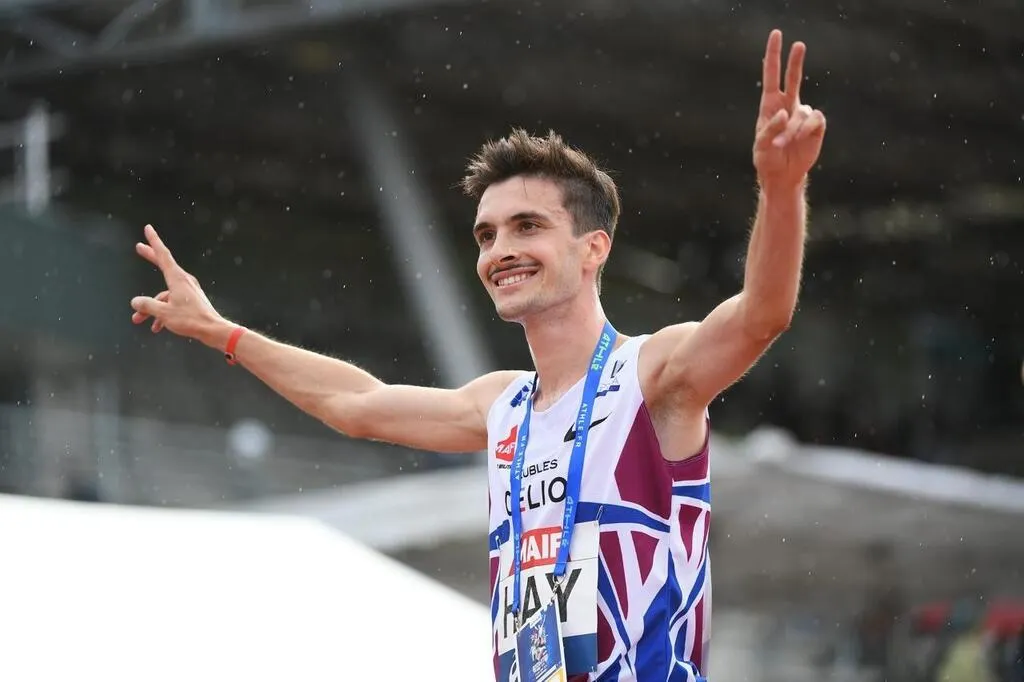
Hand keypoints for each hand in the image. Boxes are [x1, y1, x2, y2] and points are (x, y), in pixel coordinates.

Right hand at [130, 224, 227, 346]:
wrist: (213, 330)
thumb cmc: (190, 320)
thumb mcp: (163, 312)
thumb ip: (147, 305)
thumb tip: (136, 301)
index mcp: (177, 278)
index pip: (163, 254)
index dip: (154, 241)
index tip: (148, 229)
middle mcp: (183, 281)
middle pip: (163, 266)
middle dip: (150, 258)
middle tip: (139, 247)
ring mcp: (188, 291)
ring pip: (164, 294)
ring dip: (151, 307)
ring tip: (138, 320)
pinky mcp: (191, 302)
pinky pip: (172, 304)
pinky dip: (162, 314)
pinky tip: (156, 328)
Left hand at [753, 30, 826, 189]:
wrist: (783, 175)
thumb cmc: (767, 159)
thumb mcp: (762, 146)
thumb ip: (770, 128)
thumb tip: (785, 112)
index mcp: (770, 105)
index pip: (771, 76)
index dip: (773, 56)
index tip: (776, 35)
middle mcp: (788, 105)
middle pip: (793, 78)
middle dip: (795, 61)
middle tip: (798, 44)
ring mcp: (802, 115)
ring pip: (802, 111)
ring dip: (793, 129)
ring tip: (784, 144)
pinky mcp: (816, 126)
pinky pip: (815, 119)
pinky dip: (806, 129)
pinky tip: (801, 139)